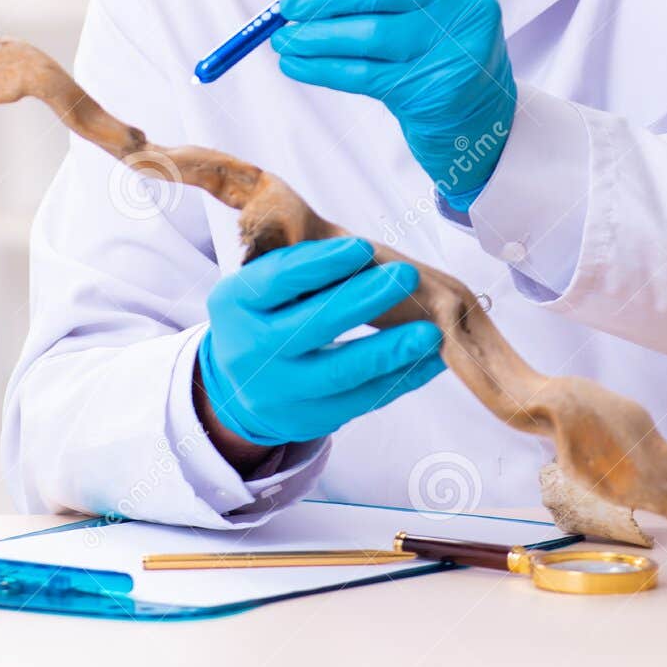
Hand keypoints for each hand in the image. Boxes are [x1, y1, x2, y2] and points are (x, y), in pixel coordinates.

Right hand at [197, 237, 443, 448]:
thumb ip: (301, 268)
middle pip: (312, 327)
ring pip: (341, 372)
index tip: (362, 247)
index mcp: (236, 303)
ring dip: (391, 351)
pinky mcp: (309, 418)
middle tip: (406, 277)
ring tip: (430, 332)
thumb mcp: (260, 286)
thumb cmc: (262, 317)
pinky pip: (361, 400)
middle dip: (363, 301)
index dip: (321, 264)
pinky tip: (429, 360)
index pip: (279, 281)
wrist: (236, 386)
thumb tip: (368, 254)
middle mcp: (251, 350)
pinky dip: (400, 379)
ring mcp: (279, 390)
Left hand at [272, 0, 515, 207]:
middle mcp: (461, 4)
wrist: (479, 117)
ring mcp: (450, 48)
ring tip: (284, 39)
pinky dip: (320, 67)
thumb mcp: (426, 6)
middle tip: (287, 8)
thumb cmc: (436, 51)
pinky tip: (296, 64)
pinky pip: (361, 74)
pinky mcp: (430, 90)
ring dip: (313, 36)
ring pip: (366, 33)